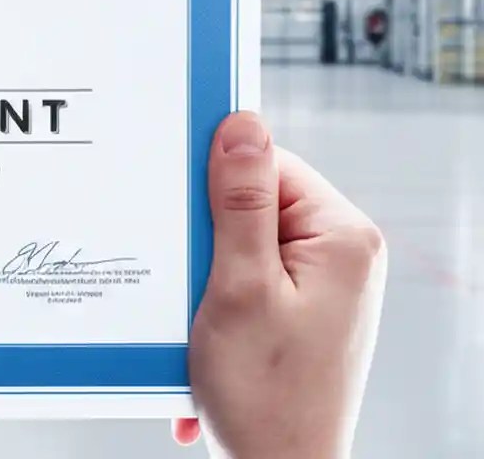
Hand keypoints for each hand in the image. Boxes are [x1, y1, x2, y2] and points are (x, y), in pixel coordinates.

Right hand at [173, 112, 386, 457]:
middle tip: (191, 284)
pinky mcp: (302, 310)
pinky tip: (206, 342)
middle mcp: (343, 255)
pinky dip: (216, 305)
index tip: (180, 213)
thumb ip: (240, 203)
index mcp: (342, 237)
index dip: (214, 185)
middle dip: (207, 241)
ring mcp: (324, 284)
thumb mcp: (240, 288)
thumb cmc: (266, 396)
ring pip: (242, 244)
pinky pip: (247, 279)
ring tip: (200, 325)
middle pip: (253, 204)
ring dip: (206, 279)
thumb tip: (241, 126)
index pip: (268, 165)